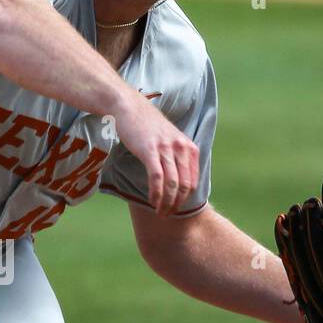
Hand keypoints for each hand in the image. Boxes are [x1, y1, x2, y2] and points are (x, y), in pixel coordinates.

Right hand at [112, 86, 199, 215]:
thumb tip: (178, 182)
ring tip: (160, 213)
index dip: (186, 199)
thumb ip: (177, 157)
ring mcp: (166, 149)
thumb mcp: (170, 139)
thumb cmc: (147, 126)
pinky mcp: (150, 150)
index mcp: (189, 147)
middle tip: (168, 214)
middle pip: (184, 185)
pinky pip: (157, 178)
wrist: (130, 107)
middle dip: (177, 204)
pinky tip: (152, 201)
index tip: (176, 207)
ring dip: (166, 202)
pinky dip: (156, 193)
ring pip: (172, 184)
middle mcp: (181, 148)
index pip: (193, 180)